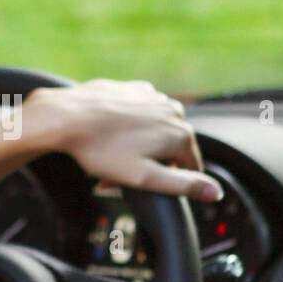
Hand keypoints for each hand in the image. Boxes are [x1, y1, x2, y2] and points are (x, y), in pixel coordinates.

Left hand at [24, 80, 222, 201]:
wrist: (66, 116)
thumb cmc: (102, 149)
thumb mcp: (144, 177)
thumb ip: (183, 185)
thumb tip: (216, 192)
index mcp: (181, 133)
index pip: (190, 167)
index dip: (165, 181)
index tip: (138, 186)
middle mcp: (173, 110)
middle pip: (170, 148)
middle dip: (149, 164)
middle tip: (115, 177)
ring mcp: (154, 96)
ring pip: (155, 130)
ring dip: (138, 146)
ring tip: (109, 157)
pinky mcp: (133, 89)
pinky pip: (139, 114)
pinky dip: (128, 126)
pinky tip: (107, 135)